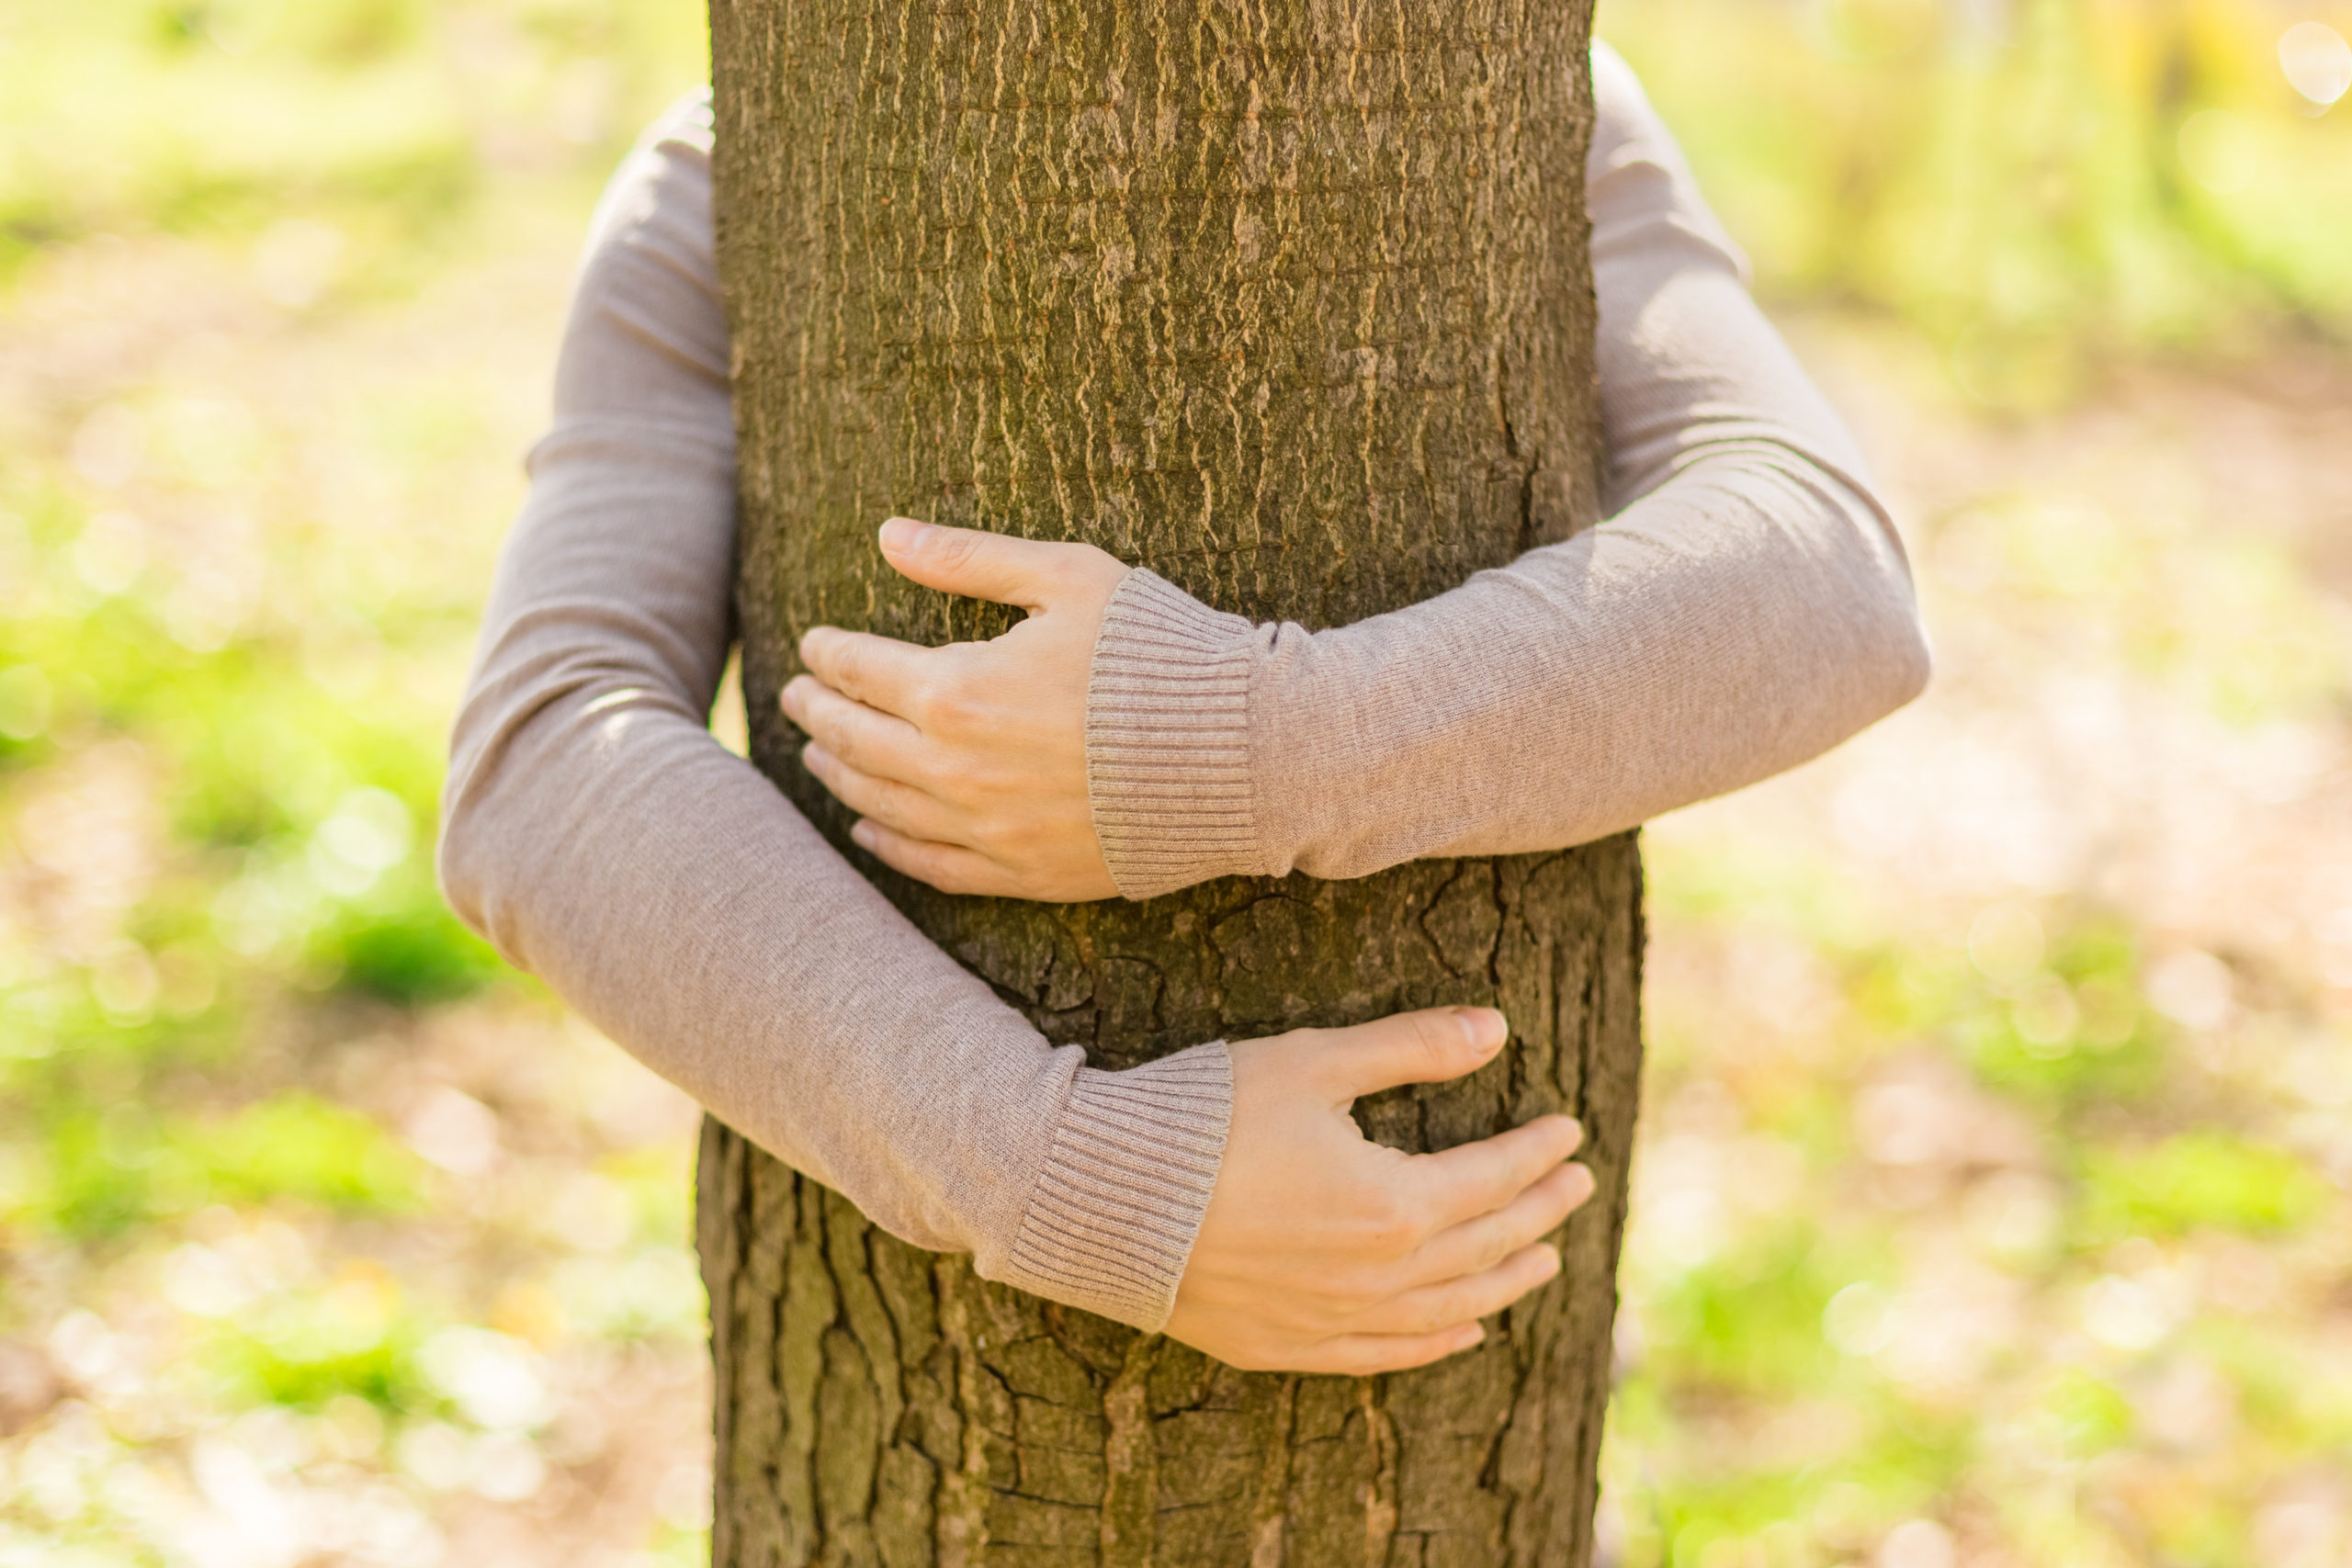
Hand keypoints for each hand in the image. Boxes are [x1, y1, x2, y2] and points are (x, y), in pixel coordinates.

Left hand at [782, 518, 1128, 900]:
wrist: (1244, 754)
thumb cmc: (1160, 652)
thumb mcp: (1069, 577)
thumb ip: (970, 560)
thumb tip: (887, 536)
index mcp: (957, 690)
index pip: (861, 671)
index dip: (829, 655)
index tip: (813, 645)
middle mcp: (955, 770)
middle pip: (855, 740)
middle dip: (817, 713)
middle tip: (795, 697)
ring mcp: (986, 830)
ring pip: (881, 806)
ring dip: (840, 776)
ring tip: (818, 755)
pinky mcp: (1023, 873)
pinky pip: (930, 866)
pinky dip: (887, 846)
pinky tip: (867, 829)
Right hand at [1164, 1007, 1595, 1374]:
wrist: (1100, 1195)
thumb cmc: (1205, 1116)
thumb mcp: (1316, 1062)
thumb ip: (1412, 1047)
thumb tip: (1498, 1028)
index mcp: (1393, 1204)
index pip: (1493, 1178)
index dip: (1538, 1152)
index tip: (1570, 1131)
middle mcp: (1378, 1276)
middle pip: (1484, 1246)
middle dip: (1539, 1213)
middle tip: (1578, 1186)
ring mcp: (1334, 1320)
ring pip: (1449, 1310)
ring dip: (1505, 1283)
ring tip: (1544, 1263)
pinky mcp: (1287, 1345)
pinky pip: (1386, 1355)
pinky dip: (1436, 1343)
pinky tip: (1463, 1332)